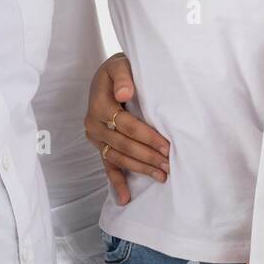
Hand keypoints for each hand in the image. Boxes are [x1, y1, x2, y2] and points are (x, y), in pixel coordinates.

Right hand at [84, 52, 170, 204]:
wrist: (107, 76)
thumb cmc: (118, 69)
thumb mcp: (119, 64)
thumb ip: (123, 77)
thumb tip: (125, 93)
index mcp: (99, 104)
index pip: (127, 125)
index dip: (147, 137)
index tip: (167, 146)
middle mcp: (93, 124)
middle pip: (124, 145)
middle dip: (148, 156)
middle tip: (169, 165)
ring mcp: (95, 137)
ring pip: (118, 158)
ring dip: (139, 169)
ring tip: (161, 176)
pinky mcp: (99, 146)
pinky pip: (107, 166)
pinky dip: (116, 183)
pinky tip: (126, 199)